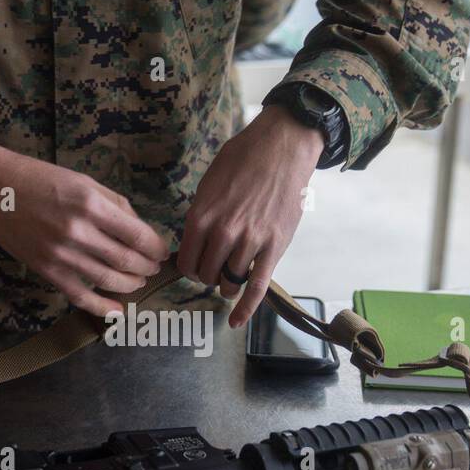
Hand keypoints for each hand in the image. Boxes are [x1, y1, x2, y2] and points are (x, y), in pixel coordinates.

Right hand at [0, 137, 168, 317]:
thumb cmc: (40, 179)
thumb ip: (115, 205)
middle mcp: (78, 232)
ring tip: (138, 280)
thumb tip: (140, 231)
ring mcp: (61, 255)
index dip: (156, 247)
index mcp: (91, 204)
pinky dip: (102, 307)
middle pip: (127, 260)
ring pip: (108, 280)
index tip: (162, 251)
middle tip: (153, 267)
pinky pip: (80, 296)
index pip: (137, 235)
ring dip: (130, 284)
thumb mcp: (84, 181)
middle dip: (147, 266)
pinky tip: (118, 311)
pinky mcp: (47, 271)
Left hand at [176, 104, 323, 326]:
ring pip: (229, 282)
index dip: (190, 267)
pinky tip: (237, 322)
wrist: (282, 146)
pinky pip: (257, 287)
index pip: (186, 261)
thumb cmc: (244, 159)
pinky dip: (246, 308)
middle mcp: (222, 232)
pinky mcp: (274, 247)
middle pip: (206, 275)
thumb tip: (194, 240)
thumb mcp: (209, 183)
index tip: (196, 266)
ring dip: (228, 284)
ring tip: (232, 276)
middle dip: (209, 275)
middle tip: (216, 268)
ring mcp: (249, 241)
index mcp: (201, 216)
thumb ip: (200, 214)